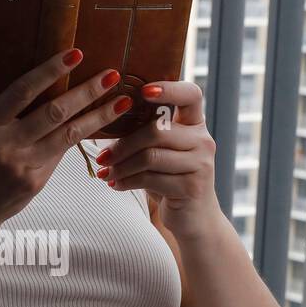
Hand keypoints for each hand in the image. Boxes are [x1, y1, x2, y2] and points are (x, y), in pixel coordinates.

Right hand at [0, 48, 133, 227]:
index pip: (23, 92)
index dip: (50, 72)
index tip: (75, 55)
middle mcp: (7, 145)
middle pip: (55, 114)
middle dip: (87, 93)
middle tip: (112, 74)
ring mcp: (24, 165)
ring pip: (68, 136)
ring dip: (99, 117)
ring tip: (122, 101)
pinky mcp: (36, 181)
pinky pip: (62, 153)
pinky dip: (82, 136)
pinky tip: (103, 123)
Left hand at [92, 80, 221, 239]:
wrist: (193, 218)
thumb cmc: (169, 178)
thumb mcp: (159, 152)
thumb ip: (145, 133)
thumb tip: (104, 116)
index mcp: (195, 123)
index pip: (190, 94)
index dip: (168, 88)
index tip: (143, 90)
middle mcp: (203, 139)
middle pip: (157, 130)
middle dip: (123, 144)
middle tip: (102, 157)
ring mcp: (201, 163)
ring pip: (150, 156)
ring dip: (121, 166)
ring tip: (105, 172)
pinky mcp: (192, 186)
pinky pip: (151, 178)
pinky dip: (127, 181)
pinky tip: (115, 185)